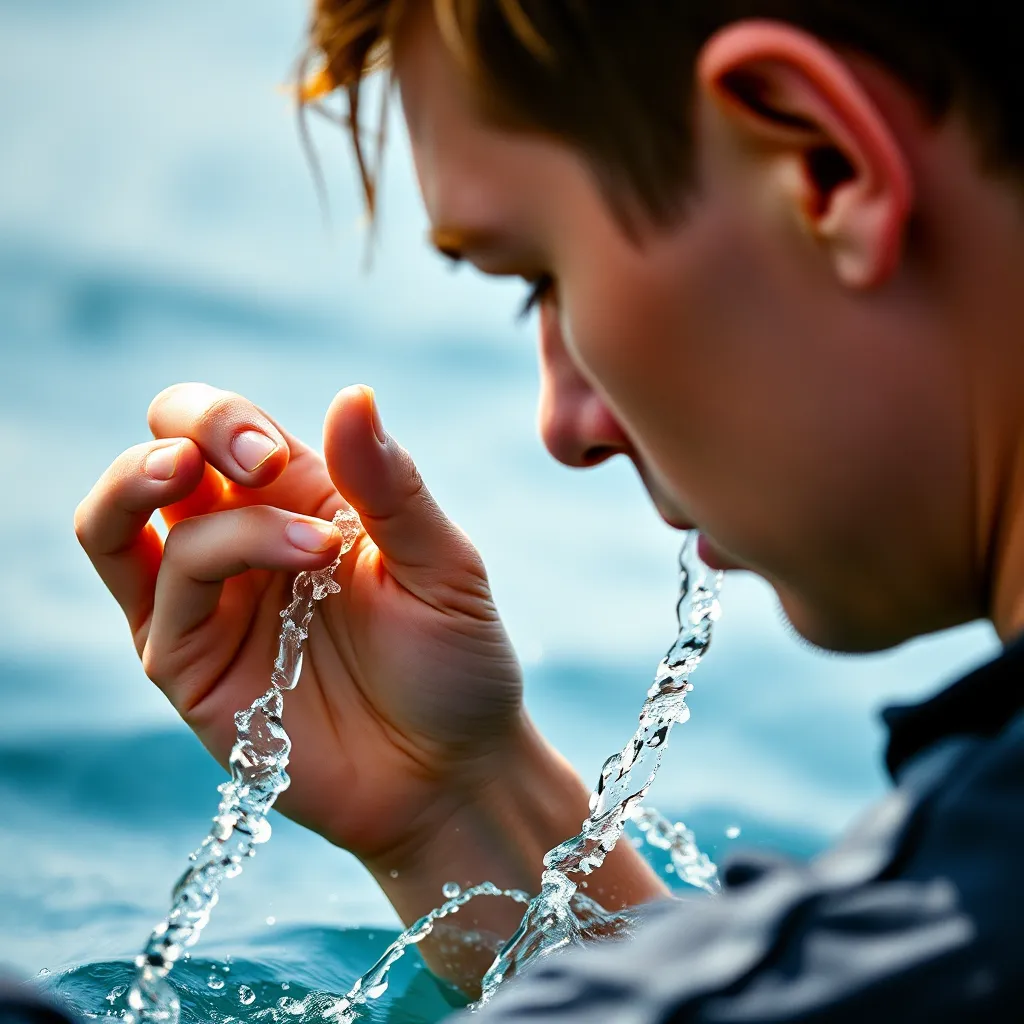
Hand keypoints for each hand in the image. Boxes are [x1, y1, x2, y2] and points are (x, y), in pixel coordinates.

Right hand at [75, 382, 525, 864]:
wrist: (451, 771)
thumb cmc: (454, 663)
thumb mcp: (443, 566)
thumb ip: (391, 486)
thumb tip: (354, 394)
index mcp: (301, 502)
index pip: (223, 424)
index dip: (226, 417)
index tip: (280, 456)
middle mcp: (242, 542)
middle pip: (161, 449)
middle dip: (191, 426)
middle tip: (259, 459)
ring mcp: (207, 604)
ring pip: (115, 520)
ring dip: (144, 480)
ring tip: (198, 474)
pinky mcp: (188, 665)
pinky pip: (156, 596)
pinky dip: (204, 560)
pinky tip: (292, 567)